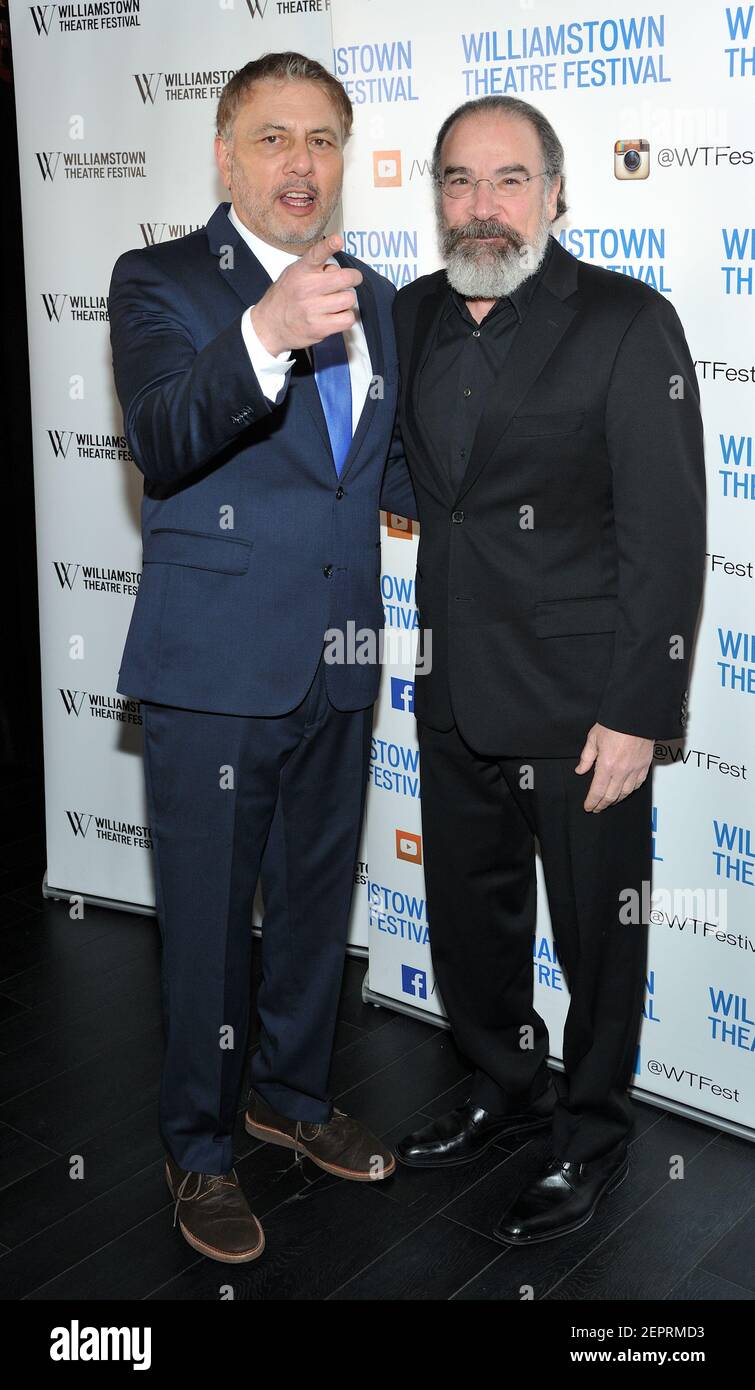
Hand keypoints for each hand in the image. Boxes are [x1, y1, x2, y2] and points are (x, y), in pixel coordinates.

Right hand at [250, 234, 361, 356]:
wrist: (270, 325)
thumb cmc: (285, 297)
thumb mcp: (293, 274)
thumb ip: (314, 268)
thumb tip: (336, 269)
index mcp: (301, 271)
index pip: (316, 254)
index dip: (328, 246)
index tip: (337, 240)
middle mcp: (307, 288)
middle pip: (345, 279)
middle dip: (354, 278)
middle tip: (353, 279)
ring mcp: (313, 309)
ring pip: (349, 299)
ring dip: (347, 300)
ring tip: (338, 301)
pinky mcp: (319, 327)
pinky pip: (347, 319)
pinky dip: (346, 317)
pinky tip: (337, 315)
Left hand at [575, 723, 652, 812]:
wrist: (635, 715)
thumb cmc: (614, 723)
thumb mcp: (593, 738)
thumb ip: (586, 757)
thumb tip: (580, 770)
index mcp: (607, 765)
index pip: (597, 791)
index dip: (592, 802)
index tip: (588, 807)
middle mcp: (622, 770)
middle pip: (611, 796)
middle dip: (602, 804)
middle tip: (597, 808)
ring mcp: (635, 769)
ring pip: (625, 793)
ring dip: (616, 800)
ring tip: (609, 802)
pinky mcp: (645, 766)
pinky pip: (638, 784)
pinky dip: (630, 791)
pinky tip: (625, 791)